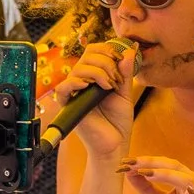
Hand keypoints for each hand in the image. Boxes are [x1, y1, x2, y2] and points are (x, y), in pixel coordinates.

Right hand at [41, 40, 136, 158]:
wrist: (115, 143)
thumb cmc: (118, 121)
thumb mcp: (125, 92)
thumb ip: (126, 73)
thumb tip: (130, 50)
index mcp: (95, 76)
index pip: (94, 51)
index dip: (107, 50)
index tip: (121, 59)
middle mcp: (83, 81)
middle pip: (87, 55)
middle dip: (106, 62)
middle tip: (116, 79)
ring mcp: (75, 93)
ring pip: (79, 68)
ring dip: (98, 72)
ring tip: (109, 86)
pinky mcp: (68, 105)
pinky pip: (63, 88)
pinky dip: (75, 83)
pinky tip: (88, 86)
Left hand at [121, 154, 193, 193]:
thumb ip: (144, 187)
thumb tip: (128, 170)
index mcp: (183, 179)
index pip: (164, 164)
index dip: (145, 161)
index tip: (125, 161)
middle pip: (174, 166)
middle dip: (152, 164)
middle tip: (132, 163)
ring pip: (186, 180)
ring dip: (166, 175)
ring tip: (146, 173)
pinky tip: (187, 191)